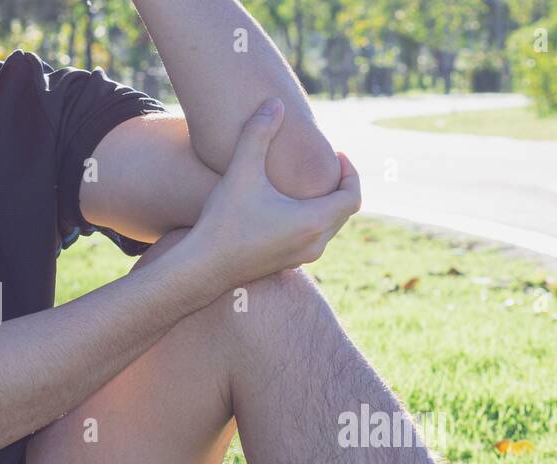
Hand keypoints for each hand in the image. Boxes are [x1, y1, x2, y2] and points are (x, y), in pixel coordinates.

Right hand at [183, 98, 360, 288]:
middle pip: (345, 211)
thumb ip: (258, 133)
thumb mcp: (241, 172)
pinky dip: (314, 217)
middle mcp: (315, 243)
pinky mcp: (291, 263)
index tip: (335, 155)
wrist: (203, 267)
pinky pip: (316, 237)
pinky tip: (290, 202)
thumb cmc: (223, 221)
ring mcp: (304, 257)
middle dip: (340, 184)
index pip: (353, 196)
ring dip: (327, 202)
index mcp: (313, 222)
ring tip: (309, 181)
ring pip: (331, 226)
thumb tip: (275, 103)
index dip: (351, 172)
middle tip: (327, 163)